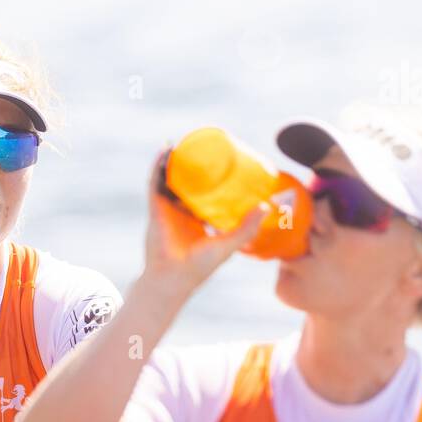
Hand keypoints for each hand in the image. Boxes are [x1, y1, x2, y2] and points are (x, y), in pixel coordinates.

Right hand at [142, 149, 270, 300]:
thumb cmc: (199, 268)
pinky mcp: (156, 209)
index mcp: (198, 218)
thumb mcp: (228, 244)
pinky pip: (155, 183)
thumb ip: (246, 228)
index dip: (214, 176)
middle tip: (209, 146)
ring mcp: (167, 209)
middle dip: (195, 163)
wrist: (172, 280)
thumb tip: (266, 207)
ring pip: (171, 178)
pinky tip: (167, 149)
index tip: (226, 160)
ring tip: (188, 141)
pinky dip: (159, 166)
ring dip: (177, 160)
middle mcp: (181, 211)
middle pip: (189, 181)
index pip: (206, 192)